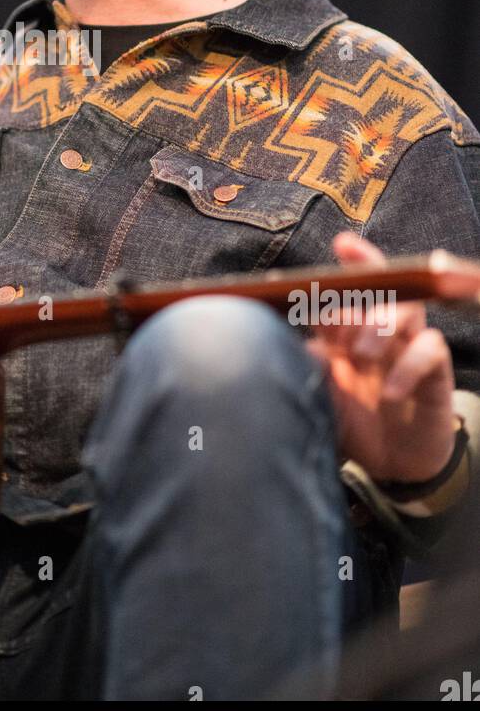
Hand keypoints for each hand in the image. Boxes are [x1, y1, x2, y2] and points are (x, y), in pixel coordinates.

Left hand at [305, 231, 456, 483]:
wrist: (392, 466)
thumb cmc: (353, 421)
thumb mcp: (320, 395)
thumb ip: (305, 365)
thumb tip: (275, 339)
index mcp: (349, 329)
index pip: (352, 286)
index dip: (351, 263)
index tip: (343, 244)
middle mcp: (380, 331)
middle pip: (385, 287)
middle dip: (366, 287)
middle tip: (340, 321)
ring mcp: (409, 348)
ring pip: (408, 312)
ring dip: (381, 326)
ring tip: (362, 355)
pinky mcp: (435, 373)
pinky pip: (429, 350)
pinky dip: (408, 366)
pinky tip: (389, 391)